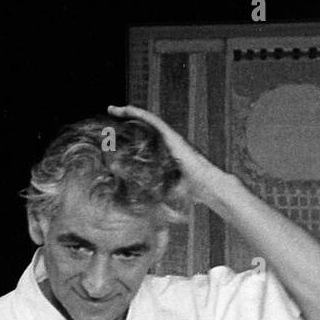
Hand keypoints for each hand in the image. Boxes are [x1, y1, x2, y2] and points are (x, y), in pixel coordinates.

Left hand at [107, 103, 228, 205]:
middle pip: (144, 125)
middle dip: (127, 118)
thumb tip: (140, 210)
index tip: (115, 132)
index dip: (132, 132)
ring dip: (130, 112)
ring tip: (113, 109)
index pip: (146, 137)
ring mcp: (171, 137)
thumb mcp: (165, 191)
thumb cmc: (191, 192)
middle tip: (111, 112)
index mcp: (166, 152)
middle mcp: (168, 141)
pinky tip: (127, 109)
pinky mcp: (173, 136)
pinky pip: (154, 120)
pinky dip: (140, 113)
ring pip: (147, 119)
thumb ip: (154, 195)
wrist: (208, 188)